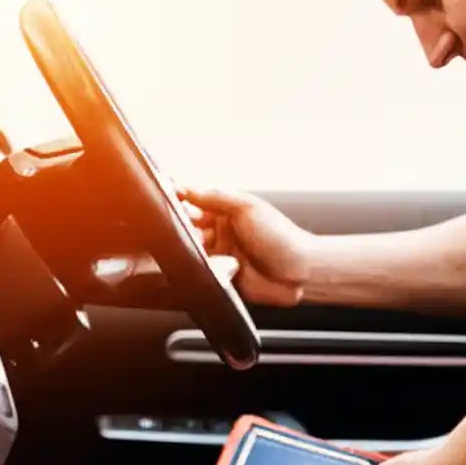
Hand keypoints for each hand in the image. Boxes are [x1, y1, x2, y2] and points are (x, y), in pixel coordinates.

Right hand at [179, 187, 315, 306]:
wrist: (300, 272)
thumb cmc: (280, 235)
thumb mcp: (247, 208)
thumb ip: (215, 197)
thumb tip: (184, 186)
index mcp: (223, 212)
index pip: (191, 203)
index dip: (176, 201)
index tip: (164, 199)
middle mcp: (218, 233)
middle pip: (184, 229)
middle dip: (181, 229)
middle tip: (190, 230)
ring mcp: (217, 256)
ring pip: (189, 252)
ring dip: (192, 251)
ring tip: (205, 248)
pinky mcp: (219, 278)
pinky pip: (200, 274)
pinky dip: (199, 271)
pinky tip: (210, 266)